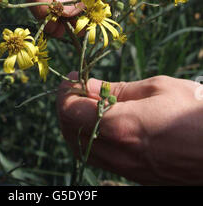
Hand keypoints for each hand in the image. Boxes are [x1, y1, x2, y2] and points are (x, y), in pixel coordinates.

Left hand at [57, 73, 202, 184]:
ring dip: (75, 124)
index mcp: (120, 126)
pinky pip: (99, 158)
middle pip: (69, 131)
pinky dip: (90, 139)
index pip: (69, 111)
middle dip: (66, 106)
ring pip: (81, 148)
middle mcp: (118, 152)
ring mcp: (126, 169)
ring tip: (90, 103)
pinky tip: (104, 123)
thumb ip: (119, 89)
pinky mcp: (136, 177)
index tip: (72, 77)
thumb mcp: (158, 88)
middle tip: (78, 87)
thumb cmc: (195, 111)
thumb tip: (89, 85)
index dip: (64, 91)